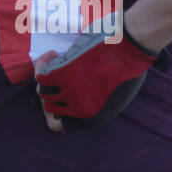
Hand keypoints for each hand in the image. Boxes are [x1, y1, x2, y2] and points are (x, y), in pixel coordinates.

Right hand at [33, 18, 161, 130]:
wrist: (130, 47)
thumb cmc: (129, 67)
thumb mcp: (116, 96)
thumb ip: (96, 101)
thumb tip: (79, 97)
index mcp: (94, 119)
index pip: (58, 124)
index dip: (55, 108)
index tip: (59, 92)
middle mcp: (80, 111)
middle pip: (49, 106)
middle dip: (50, 91)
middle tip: (55, 77)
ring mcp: (71, 93)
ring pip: (43, 92)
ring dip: (46, 78)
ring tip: (55, 63)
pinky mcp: (64, 75)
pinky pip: (41, 75)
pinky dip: (43, 64)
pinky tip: (53, 54)